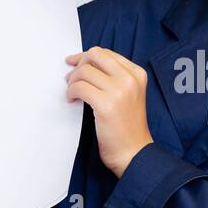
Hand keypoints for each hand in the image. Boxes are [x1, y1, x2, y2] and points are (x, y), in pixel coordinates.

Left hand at [65, 47, 153, 177]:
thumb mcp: (128, 95)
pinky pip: (79, 87)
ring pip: (84, 71)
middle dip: (78, 64)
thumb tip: (82, 64)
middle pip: (94, 55)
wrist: (134, 153)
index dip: (86, 57)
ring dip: (72, 81)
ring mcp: (119, 91)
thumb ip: (113, 78)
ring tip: (72, 94)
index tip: (74, 63)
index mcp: (137, 74)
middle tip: (70, 79)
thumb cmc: (127, 127)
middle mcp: (130, 79)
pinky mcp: (106, 105)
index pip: (105, 53)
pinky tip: (73, 101)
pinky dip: (71, 93)